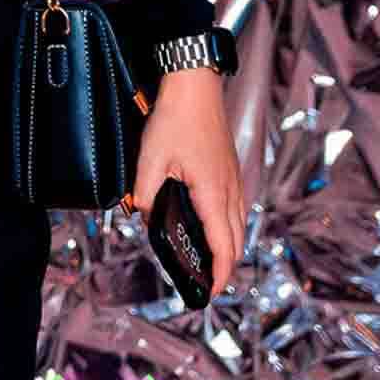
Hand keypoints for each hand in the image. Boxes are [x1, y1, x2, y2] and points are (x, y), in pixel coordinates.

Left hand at [122, 66, 244, 284]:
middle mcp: (230, 191)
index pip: (223, 246)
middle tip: (205, 283)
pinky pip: (234, 208)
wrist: (196, 85)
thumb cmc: (176, 118)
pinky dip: (227, 227)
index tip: (209, 293)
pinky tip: (210, 226)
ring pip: (237, 225)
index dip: (218, 274)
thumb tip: (141, 213)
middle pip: (235, 241)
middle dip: (224, 267)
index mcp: (213, 193)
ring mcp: (234, 180)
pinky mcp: (230, 171)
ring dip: (227, 247)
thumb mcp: (150, 157)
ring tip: (207, 261)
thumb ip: (144, 191)